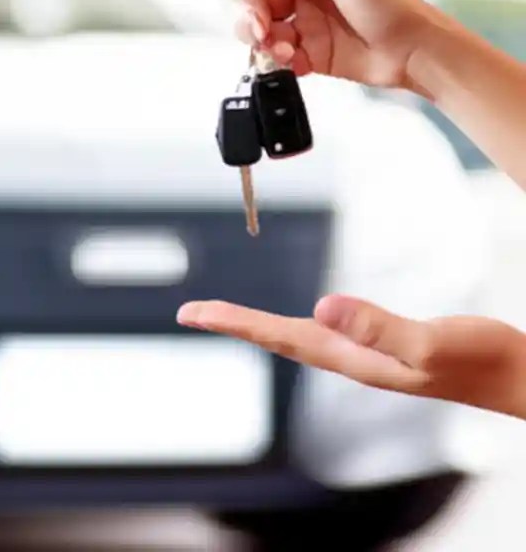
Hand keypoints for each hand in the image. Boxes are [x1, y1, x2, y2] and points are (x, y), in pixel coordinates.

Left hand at [177, 295, 525, 418]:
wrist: (516, 377)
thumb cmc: (480, 360)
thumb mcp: (428, 341)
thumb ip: (378, 327)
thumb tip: (321, 307)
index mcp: (352, 359)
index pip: (279, 336)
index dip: (234, 322)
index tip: (191, 312)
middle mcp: (351, 360)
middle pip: (278, 338)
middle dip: (233, 324)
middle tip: (190, 312)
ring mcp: (366, 356)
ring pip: (298, 338)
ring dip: (258, 326)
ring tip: (225, 316)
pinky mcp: (384, 347)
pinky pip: (324, 335)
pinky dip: (296, 325)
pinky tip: (299, 323)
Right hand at [232, 0, 444, 96]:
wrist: (415, 51)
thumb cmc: (391, 5)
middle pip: (258, 0)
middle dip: (252, 13)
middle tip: (260, 28)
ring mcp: (307, 27)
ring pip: (263, 31)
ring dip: (262, 39)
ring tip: (280, 48)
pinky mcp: (311, 56)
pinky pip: (279, 57)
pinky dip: (277, 59)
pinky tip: (290, 59)